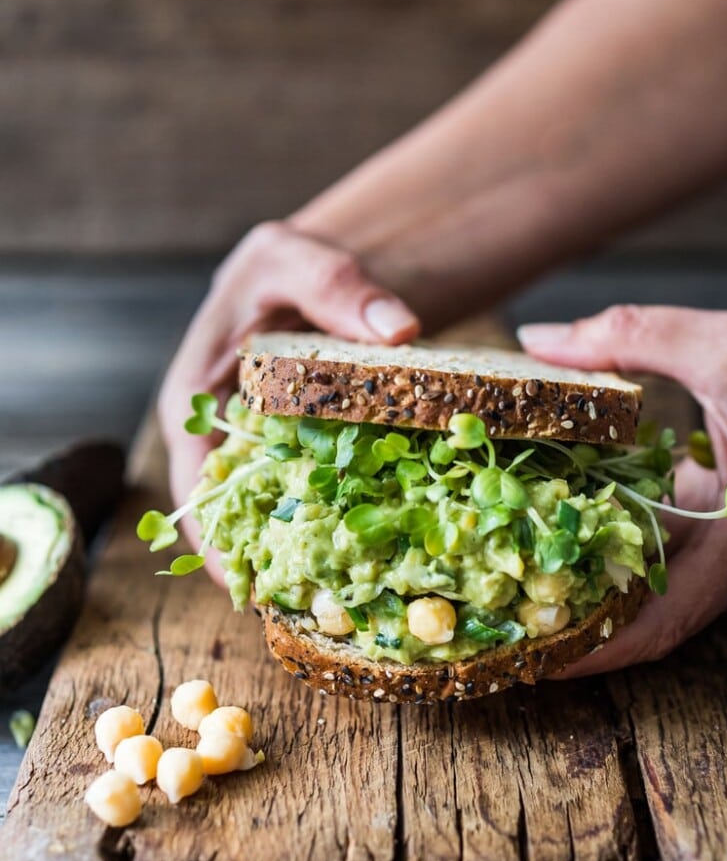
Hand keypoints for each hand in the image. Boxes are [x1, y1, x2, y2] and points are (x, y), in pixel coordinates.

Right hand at [158, 220, 418, 568]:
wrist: (316, 272)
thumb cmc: (282, 265)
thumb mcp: (292, 258)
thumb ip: (334, 286)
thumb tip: (397, 330)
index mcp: (196, 398)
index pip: (193, 484)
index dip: (214, 539)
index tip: (246, 585)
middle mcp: (227, 435)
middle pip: (239, 514)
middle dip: (271, 559)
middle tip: (314, 603)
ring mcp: (270, 450)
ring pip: (284, 514)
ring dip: (314, 549)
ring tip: (357, 592)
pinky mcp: (313, 454)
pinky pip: (328, 496)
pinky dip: (352, 517)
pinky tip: (392, 542)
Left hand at [518, 305, 726, 675]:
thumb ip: (634, 338)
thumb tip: (539, 338)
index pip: (658, 629)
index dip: (590, 654)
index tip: (526, 660)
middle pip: (642, 613)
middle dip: (570, 617)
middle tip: (495, 609)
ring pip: (652, 581)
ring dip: (586, 577)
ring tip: (508, 565)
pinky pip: (664, 545)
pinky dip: (613, 535)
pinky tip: (561, 507)